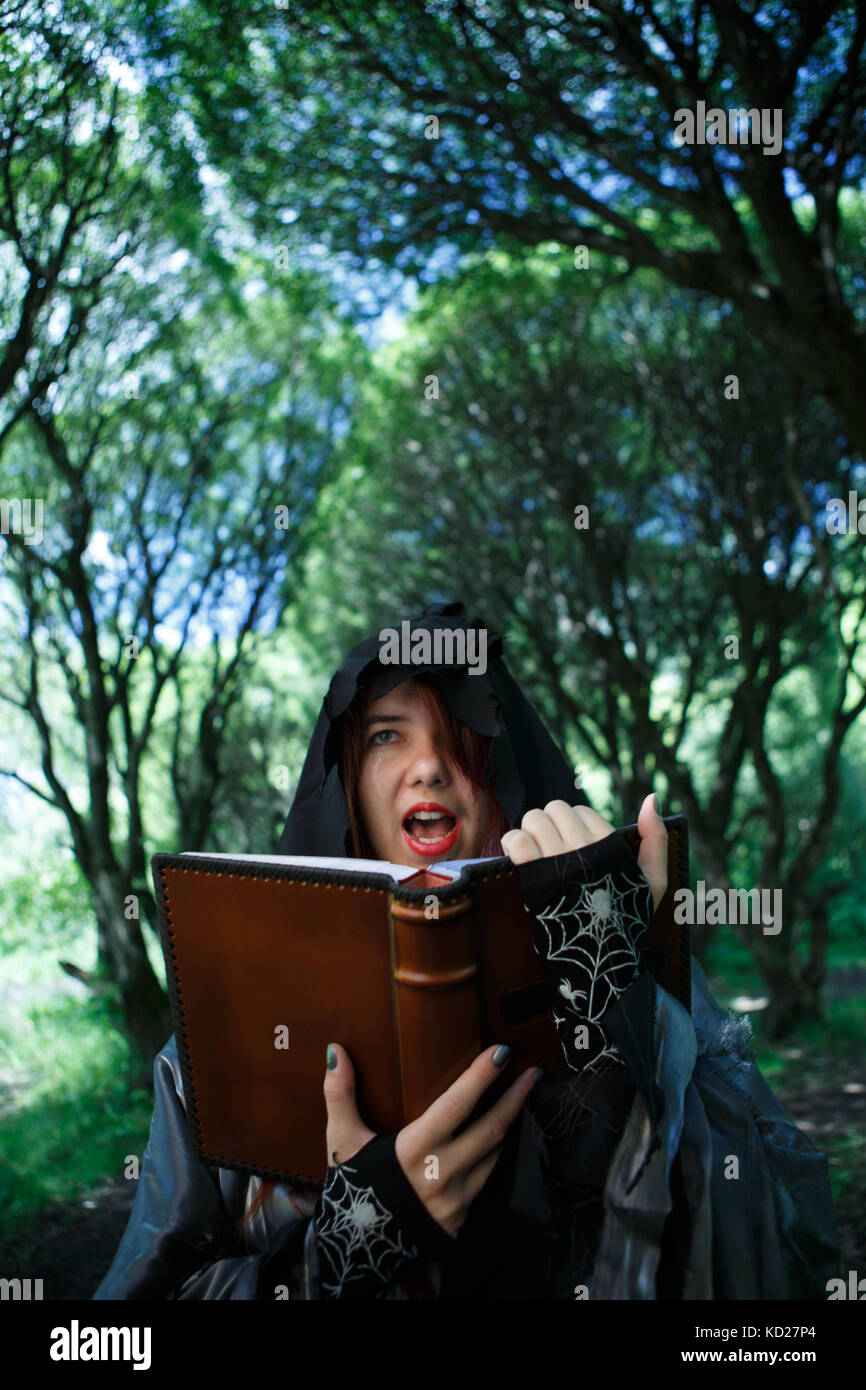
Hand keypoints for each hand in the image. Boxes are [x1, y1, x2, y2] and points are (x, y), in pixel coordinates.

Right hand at [323, 1043, 537, 1238]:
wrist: (357, 1248)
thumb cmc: (354, 1187)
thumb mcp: (342, 1140)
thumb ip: (340, 1094)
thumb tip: (336, 1050)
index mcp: (413, 1150)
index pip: (457, 1105)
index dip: (481, 1077)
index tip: (501, 1052)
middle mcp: (440, 1174)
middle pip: (491, 1130)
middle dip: (515, 1099)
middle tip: (532, 1073)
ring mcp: (456, 1200)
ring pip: (494, 1156)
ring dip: (508, 1127)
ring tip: (519, 1099)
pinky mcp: (463, 1218)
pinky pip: (487, 1180)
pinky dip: (495, 1155)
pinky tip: (499, 1139)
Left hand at [500, 793, 667, 909]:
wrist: (604, 960)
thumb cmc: (628, 920)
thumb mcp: (654, 881)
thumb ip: (656, 839)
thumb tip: (653, 798)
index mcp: (610, 846)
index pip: (580, 811)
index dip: (572, 825)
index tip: (570, 846)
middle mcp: (585, 849)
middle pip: (554, 809)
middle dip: (548, 825)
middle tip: (549, 848)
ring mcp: (559, 861)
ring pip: (533, 819)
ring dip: (529, 832)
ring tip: (533, 851)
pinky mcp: (535, 876)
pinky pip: (517, 840)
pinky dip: (513, 843)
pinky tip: (519, 856)